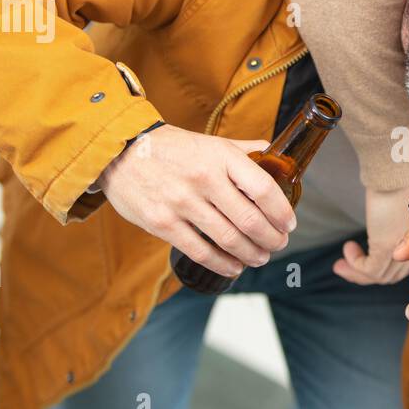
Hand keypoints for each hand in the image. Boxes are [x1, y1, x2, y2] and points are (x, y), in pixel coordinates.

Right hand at [97, 124, 295, 277]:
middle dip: (271, 239)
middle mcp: (204, 179)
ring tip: (260, 258)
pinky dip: (223, 263)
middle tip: (278, 245)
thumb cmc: (171, 148)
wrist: (120, 151)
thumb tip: (273, 154)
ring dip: (251, 254)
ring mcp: (182, 202)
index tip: (289, 224)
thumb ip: (242, 150)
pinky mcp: (162, 223)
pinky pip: (200, 251)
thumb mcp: (210, 141)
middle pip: (249, 219)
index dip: (281, 212)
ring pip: (228, 239)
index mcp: (221, 157)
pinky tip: (234, 266)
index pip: (263, 188)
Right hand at [332, 179, 408, 284]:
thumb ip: (397, 221)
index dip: (382, 269)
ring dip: (355, 272)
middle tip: (344, 267)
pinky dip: (355, 264)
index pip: (403, 266)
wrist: (396, 173)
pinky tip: (348, 249)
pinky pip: (369, 269)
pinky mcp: (387, 249)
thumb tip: (383, 227)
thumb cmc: (400, 183)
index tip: (363, 263)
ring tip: (340, 264)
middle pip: (391, 275)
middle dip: (364, 275)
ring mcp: (402, 251)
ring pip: (379, 276)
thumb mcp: (402, 207)